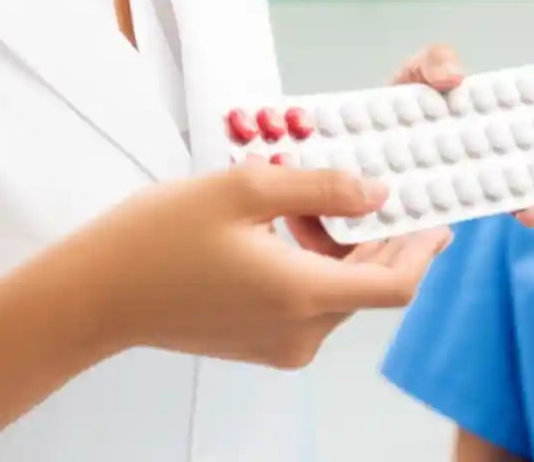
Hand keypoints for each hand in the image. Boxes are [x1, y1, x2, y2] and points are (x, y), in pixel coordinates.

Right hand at [74, 165, 450, 369]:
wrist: (96, 296)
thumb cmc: (158, 239)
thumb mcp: (244, 188)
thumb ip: (321, 188)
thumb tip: (377, 191)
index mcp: (301, 294)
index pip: (395, 284)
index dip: (423, 249)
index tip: (437, 215)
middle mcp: (300, 332)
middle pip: (371, 286)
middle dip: (383, 238)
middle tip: (381, 191)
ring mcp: (281, 346)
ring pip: (340, 293)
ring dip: (344, 250)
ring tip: (312, 202)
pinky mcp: (262, 346)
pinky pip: (311, 305)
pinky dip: (316, 268)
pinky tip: (289, 231)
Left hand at [392, 44, 533, 227]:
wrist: (349, 136)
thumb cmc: (393, 100)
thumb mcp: (414, 69)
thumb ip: (435, 61)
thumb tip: (458, 80)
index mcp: (496, 122)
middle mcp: (487, 156)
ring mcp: (463, 181)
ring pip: (503, 194)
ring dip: (524, 202)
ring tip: (533, 214)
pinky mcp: (434, 204)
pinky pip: (457, 210)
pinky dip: (468, 214)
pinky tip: (472, 219)